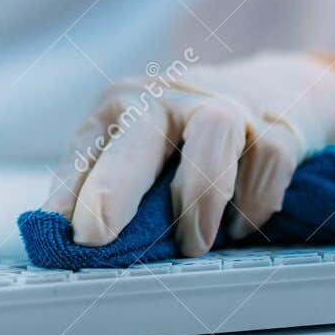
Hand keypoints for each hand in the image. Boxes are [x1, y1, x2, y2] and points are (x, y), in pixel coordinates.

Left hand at [43, 53, 334, 255]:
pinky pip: (268, 158)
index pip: (87, 148)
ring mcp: (224, 105)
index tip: (66, 233)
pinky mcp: (276, 123)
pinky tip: (239, 226)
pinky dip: (255, 202)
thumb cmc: (187, 135)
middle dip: (115, 185)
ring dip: (201, 196)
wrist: (274, 90)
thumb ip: (100, 187)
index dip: (71, 192)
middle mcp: (167, 97)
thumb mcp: (136, 150)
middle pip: (140, 134)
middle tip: (97, 233)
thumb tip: (58, 238)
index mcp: (121, 106)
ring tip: (194, 244)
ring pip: (214, 133)